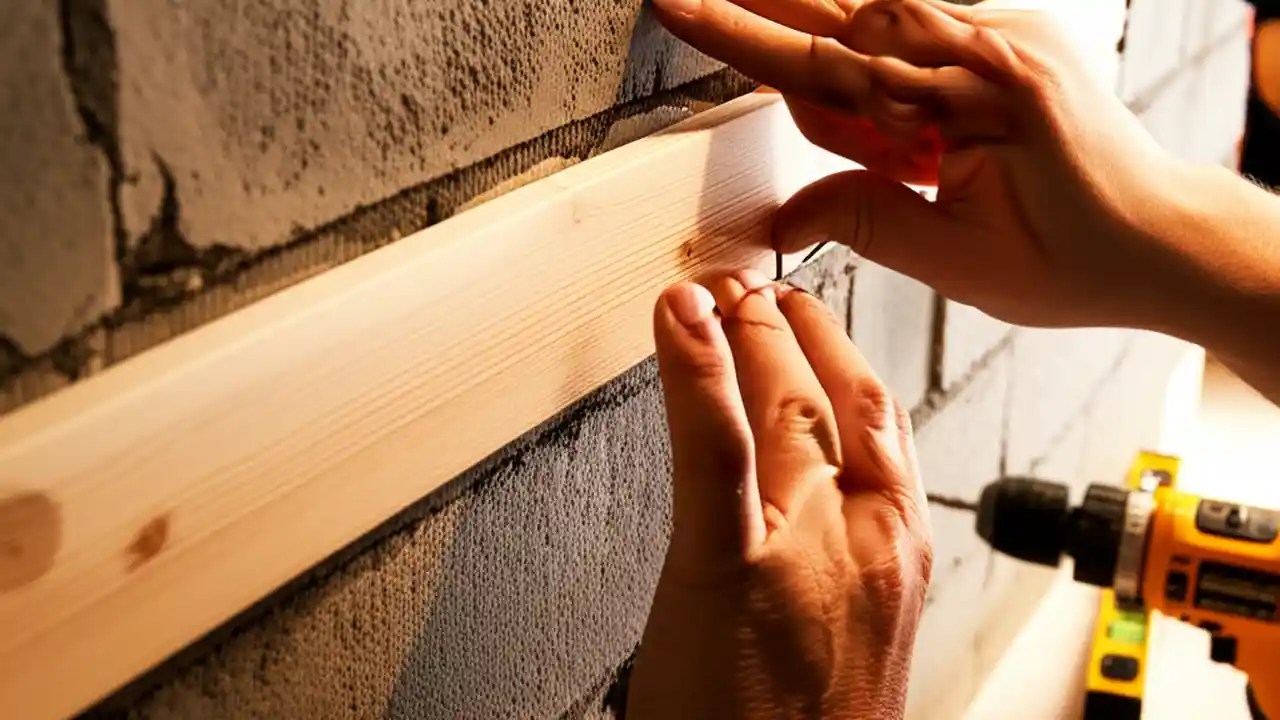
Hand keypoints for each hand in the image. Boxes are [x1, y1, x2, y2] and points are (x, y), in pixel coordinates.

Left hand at [629, 271, 931, 718]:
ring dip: (742, 332)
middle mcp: (866, 534)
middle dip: (787, 327)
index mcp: (900, 549)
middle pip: (829, 397)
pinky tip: (677, 320)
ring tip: (711, 289)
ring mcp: (802, 546)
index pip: (879, 418)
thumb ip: (844, 553)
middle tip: (750, 287)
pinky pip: (713, 449)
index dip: (839, 351)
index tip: (809, 314)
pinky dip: (693, 374)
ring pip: (777, 406)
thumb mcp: (854, 629)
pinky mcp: (729, 568)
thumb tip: (816, 503)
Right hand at [651, 0, 1223, 330]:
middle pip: (847, 18)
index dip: (745, 38)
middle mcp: (993, 46)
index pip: (829, 64)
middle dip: (775, 25)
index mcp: (979, 97)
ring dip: (847, 82)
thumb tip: (786, 214)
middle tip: (713, 27)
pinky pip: (921, 40)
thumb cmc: (1082, 259)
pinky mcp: (1011, 43)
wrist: (1166, 240)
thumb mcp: (960, 262)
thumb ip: (864, 221)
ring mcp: (1006, 37)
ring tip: (901, 166)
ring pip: (880, 28)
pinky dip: (888, 80)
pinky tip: (908, 141)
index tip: (684, 9)